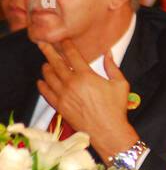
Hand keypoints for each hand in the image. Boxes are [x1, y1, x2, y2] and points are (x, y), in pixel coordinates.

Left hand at [36, 40, 137, 158]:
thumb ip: (112, 67)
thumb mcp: (120, 84)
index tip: (63, 39)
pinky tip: (41, 81)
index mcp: (87, 76)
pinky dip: (42, 85)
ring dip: (46, 68)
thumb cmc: (116, 108)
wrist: (107, 130)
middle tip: (42, 43)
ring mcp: (63, 95)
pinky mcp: (59, 106)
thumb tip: (108, 53)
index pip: (72, 55)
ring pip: (48, 77)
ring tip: (45, 63)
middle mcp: (72, 83)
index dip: (66, 45)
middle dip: (48, 51)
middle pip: (55, 63)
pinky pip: (46, 93)